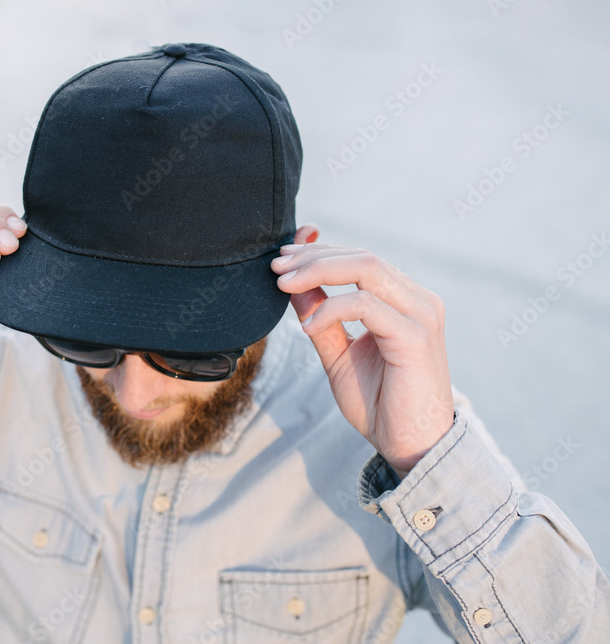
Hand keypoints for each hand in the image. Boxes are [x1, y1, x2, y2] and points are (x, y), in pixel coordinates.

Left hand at [270, 225, 453, 477]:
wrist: (410, 446)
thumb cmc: (379, 403)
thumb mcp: (338, 354)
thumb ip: (320, 318)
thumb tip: (293, 286)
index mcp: (404, 300)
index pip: (360, 259)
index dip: (320, 251)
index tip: (282, 257)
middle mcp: (417, 300)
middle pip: (361, 256)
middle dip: (312, 257)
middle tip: (276, 267)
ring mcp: (421, 315)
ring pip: (366, 268)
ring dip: (318, 271)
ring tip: (283, 285)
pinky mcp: (416, 336)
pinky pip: (366, 305)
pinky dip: (330, 309)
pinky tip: (307, 327)